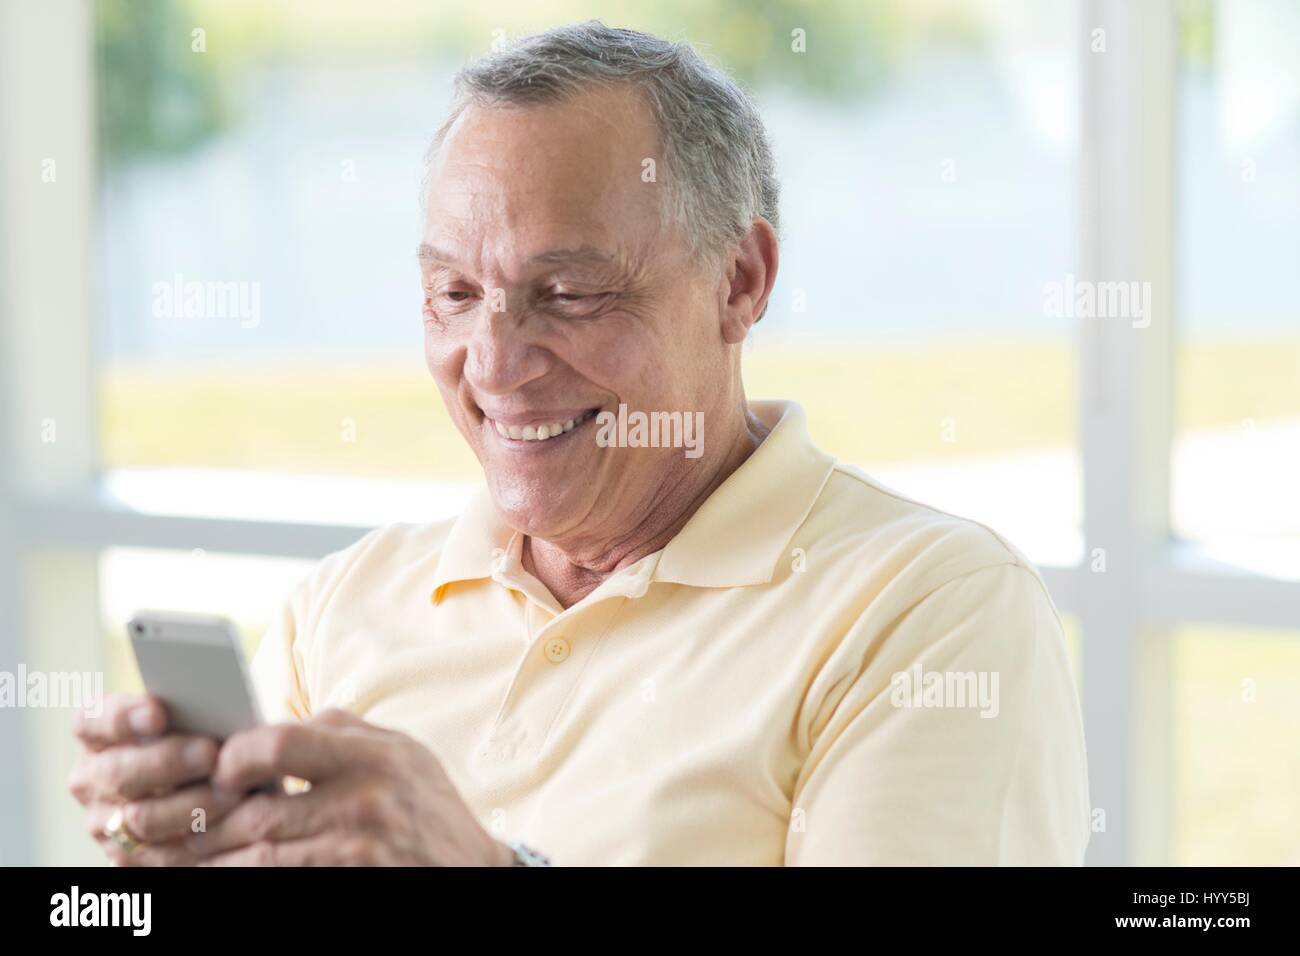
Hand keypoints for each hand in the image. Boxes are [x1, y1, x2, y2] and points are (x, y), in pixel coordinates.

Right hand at [69, 693, 240, 865]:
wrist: (190, 785)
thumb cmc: (193, 734)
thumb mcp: (183, 714)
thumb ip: (185, 707)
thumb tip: (209, 703)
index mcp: (95, 733)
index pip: (92, 720)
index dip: (122, 717)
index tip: (157, 713)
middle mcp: (91, 779)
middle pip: (118, 773)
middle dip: (168, 762)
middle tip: (210, 753)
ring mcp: (105, 822)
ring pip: (141, 818)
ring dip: (191, 804)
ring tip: (232, 790)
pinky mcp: (129, 857)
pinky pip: (161, 856)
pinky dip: (198, 838)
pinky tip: (230, 821)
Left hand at [189, 708, 512, 865]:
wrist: (473, 869)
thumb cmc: (430, 806)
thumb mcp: (402, 751)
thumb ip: (341, 732)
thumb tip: (273, 723)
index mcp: (372, 756)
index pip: (282, 743)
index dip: (237, 755)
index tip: (220, 767)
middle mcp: (364, 802)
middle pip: (257, 811)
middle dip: (207, 820)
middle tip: (173, 820)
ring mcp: (357, 851)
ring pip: (257, 858)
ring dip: (211, 860)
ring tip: (180, 854)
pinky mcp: (351, 884)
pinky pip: (277, 885)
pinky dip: (241, 880)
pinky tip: (220, 874)